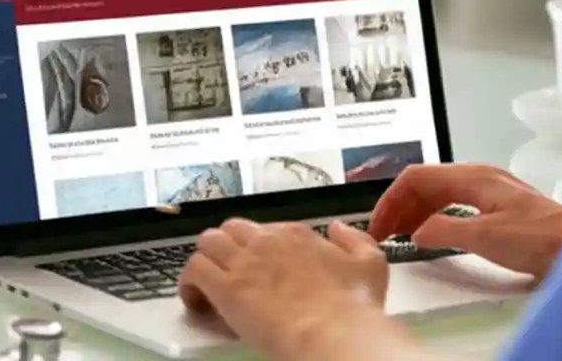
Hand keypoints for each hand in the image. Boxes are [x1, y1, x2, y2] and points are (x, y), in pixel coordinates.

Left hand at [180, 219, 418, 359]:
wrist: (334, 333)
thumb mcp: (371, 264)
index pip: (265, 230)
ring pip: (207, 242)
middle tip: (232, 275)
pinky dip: (190, 285)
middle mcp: (266, 240)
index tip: (263, 273)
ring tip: (209, 287)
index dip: (259, 250)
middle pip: (231, 229)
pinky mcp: (226, 288)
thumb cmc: (354, 306)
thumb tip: (336, 228)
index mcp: (296, 234)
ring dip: (207, 261)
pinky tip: (198, 303)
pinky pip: (193, 271)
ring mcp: (244, 262)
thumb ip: (354, 240)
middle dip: (227, 248)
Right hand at [368, 164, 561, 278]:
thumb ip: (444, 231)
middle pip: (426, 182)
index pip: (417, 177)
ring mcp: (490, 190)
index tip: (378, 227)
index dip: (391, 200)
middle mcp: (479, 176)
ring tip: (401, 235)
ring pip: (439, 192)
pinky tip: (432, 233)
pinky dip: (435, 215)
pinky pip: (455, 203)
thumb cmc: (537, 239)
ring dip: (415, 211)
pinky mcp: (499, 206)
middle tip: (383, 234)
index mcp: (473, 176)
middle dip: (400, 205)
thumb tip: (416, 232)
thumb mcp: (484, 237)